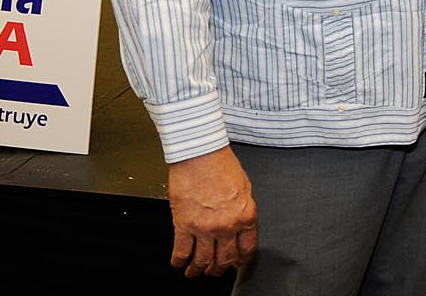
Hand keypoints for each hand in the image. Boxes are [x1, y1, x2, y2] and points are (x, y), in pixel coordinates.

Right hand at [167, 146, 258, 276]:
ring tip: (194, 272)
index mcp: (245, 215)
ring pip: (202, 261)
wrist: (200, 153)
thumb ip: (243, 209)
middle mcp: (227, 226)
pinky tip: (178, 263)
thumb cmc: (221, 164)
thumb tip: (240, 224)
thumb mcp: (245, 187)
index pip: (247, 248)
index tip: (236, 263)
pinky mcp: (184, 225)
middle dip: (219, 269)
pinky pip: (181, 251)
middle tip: (214, 271)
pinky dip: (179, 261)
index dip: (241, 260)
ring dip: (197, 270)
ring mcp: (205, 228)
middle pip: (224, 259)